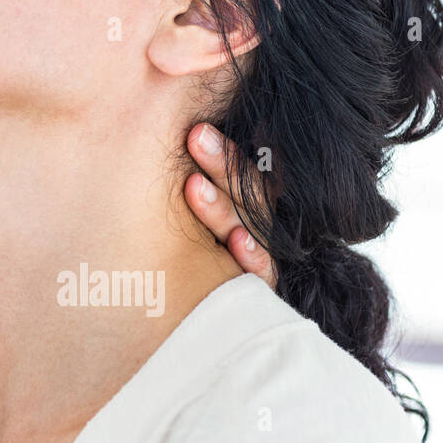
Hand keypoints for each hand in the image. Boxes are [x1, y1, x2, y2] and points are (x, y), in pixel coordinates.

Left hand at [183, 123, 277, 287]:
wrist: (202, 314)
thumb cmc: (186, 246)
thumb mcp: (196, 204)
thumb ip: (196, 171)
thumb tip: (183, 131)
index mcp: (242, 200)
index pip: (243, 168)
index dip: (224, 149)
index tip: (197, 128)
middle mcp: (253, 225)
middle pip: (247, 190)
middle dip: (221, 163)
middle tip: (196, 136)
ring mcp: (257, 256)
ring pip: (247, 226)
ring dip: (221, 206)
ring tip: (194, 186)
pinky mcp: (256, 287)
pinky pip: (260, 271)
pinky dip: (252, 254)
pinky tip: (237, 239)